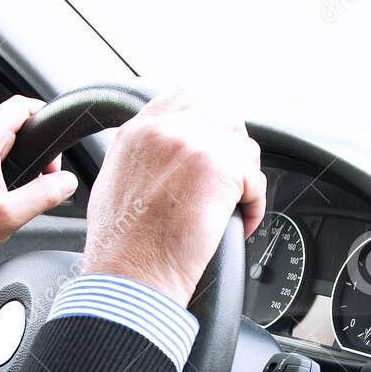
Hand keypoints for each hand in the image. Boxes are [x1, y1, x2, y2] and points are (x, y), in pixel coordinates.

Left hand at [0, 96, 78, 289]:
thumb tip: (67, 182)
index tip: (54, 138)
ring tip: (24, 186)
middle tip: (45, 176)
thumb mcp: (11, 215)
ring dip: (16, 157)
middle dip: (33, 146)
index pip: (18, 107)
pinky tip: (2, 191)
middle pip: (9, 124)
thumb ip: (45, 194)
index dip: (42, 115)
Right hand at [81, 88, 264, 305]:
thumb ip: (141, 154)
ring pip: (244, 148)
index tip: (213, 144)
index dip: (206, 119)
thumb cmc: (119, 246)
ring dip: (244, 178)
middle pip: (222, 117)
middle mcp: (166, 131)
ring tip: (231, 206)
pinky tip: (239, 222)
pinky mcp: (221, 171)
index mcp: (138, 131)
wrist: (129, 275)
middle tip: (227, 182)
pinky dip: (253, 206)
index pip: (185, 96)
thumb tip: (164, 156)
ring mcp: (195, 147)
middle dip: (231, 149)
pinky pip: (256, 181)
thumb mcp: (114, 180)